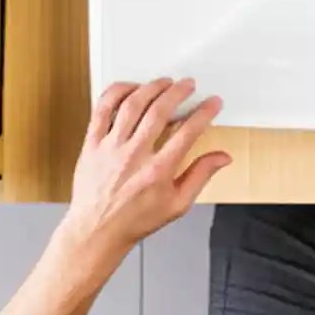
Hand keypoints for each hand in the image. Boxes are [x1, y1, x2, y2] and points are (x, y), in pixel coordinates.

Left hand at [61, 78, 230, 255]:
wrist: (96, 232)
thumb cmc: (135, 220)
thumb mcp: (177, 205)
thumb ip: (201, 176)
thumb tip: (223, 157)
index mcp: (158, 172)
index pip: (187, 132)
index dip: (204, 112)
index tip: (212, 103)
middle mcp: (134, 156)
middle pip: (159, 111)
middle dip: (178, 92)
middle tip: (188, 85)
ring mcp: (111, 148)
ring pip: (132, 106)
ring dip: (151, 88)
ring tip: (164, 83)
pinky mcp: (92, 145)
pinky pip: (102, 110)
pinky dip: (117, 93)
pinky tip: (130, 88)